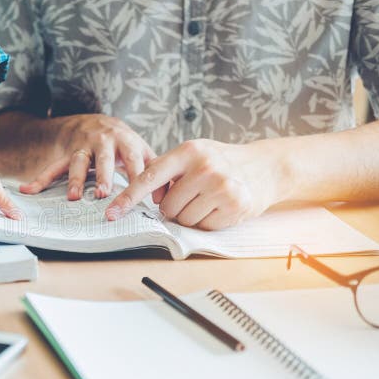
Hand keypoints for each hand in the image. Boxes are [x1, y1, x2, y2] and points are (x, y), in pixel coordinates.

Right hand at [19, 114, 154, 199]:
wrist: (98, 122)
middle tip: (104, 193)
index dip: (138, 177)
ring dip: (76, 180)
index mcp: (126, 141)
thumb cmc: (124, 144)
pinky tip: (28, 190)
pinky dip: (40, 179)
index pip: (134, 160)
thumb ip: (154, 172)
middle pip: (104, 158)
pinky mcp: (67, 154)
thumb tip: (164, 198)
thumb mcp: (141, 151)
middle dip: (103, 175)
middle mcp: (103, 142)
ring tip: (74, 197)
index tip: (142, 196)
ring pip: (78, 162)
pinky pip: (53, 167)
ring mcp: (83, 147)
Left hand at [105, 139, 283, 229]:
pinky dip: (208, 222)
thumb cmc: (221, 162)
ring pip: (184, 220)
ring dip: (191, 216)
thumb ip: (168, 171)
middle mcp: (205, 167)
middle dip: (174, 207)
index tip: (112, 213)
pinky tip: (220, 207)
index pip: (149, 177)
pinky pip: (204, 227)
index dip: (128, 198)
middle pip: (167, 207)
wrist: (266, 166)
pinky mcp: (235, 206)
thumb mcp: (194, 154)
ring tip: (208, 199)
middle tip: (193, 195)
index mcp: (189, 151)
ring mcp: (222, 187)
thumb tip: (147, 198)